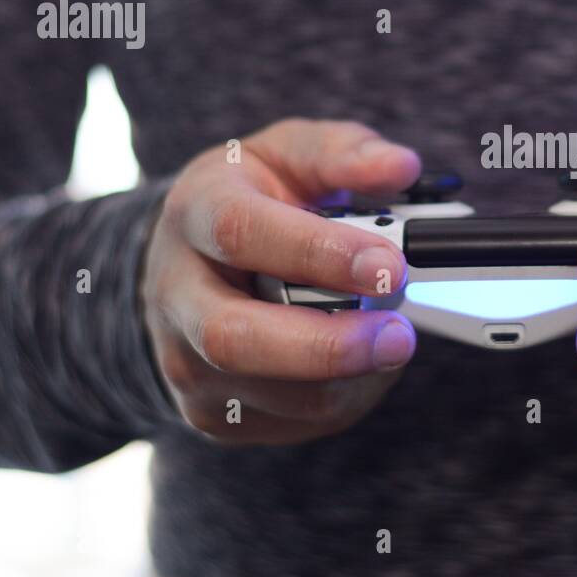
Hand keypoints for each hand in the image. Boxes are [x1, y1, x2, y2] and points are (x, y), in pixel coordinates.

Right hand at [141, 119, 420, 443]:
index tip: (390, 264)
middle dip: (328, 346)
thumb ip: (345, 154)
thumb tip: (399, 167)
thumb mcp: (293, 154)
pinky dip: (343, 399)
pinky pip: (288, 422)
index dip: (319, 253)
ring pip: (270, 393)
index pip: (243, 234)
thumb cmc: (254, 199)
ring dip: (349, 377)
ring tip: (392, 340)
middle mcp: (176, 293)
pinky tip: (363, 365)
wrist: (194, 259)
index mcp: (195, 212)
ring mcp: (186, 361)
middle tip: (400, 336)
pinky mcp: (212, 413)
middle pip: (234, 339)